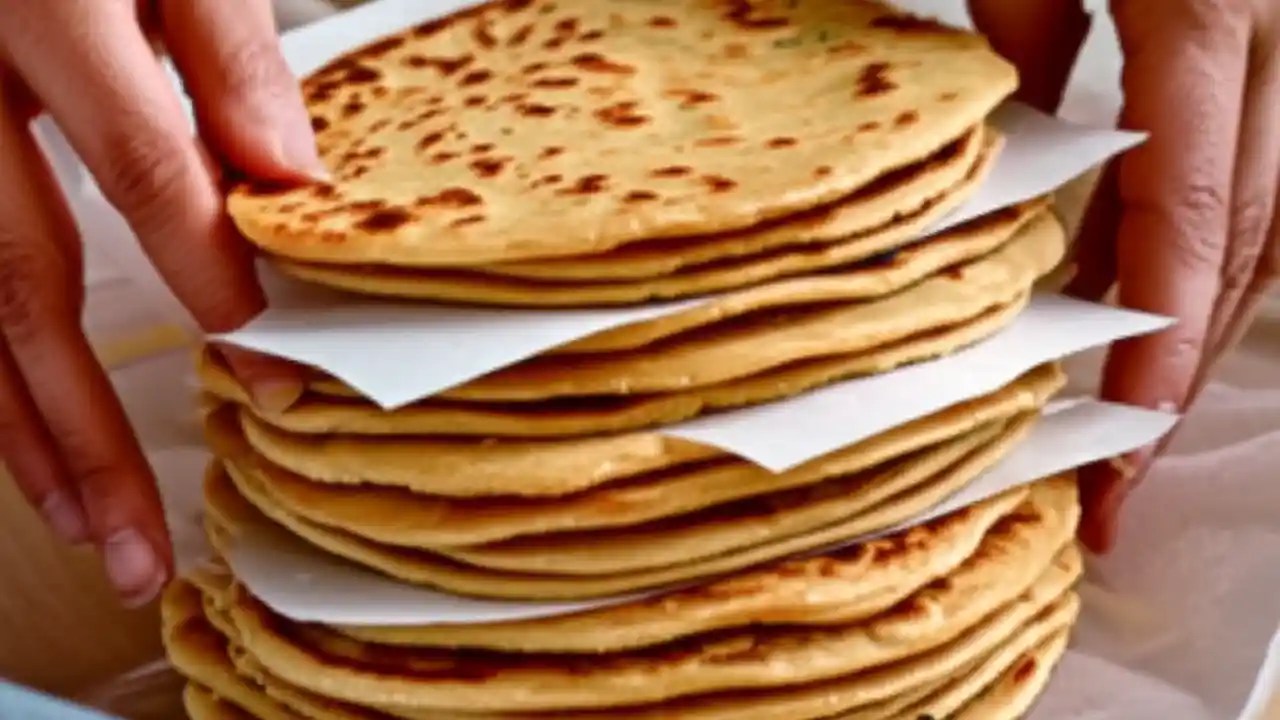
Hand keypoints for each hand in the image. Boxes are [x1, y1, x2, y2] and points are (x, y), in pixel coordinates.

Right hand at [0, 0, 316, 605]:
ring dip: (14, 431)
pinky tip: (18, 432)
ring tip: (82, 527)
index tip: (268, 357)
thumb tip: (290, 178)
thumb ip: (221, 46)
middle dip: (83, 425)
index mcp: (39, 1)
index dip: (211, 273)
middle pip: (16, 278)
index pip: (144, 168)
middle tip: (140, 542)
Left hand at [970, 0, 1279, 551]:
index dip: (1162, 336)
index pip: (1192, 210)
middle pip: (1246, 230)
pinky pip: (1248, 154)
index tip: (1127, 437)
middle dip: (1185, 357)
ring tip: (1127, 405)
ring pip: (1261, 201)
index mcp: (1205, 3)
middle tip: (1122, 469)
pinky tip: (1135, 285)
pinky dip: (1195, 230)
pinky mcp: (1266, 29)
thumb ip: (1022, 34)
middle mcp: (1277, 24)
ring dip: (1193, 307)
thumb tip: (1016, 152)